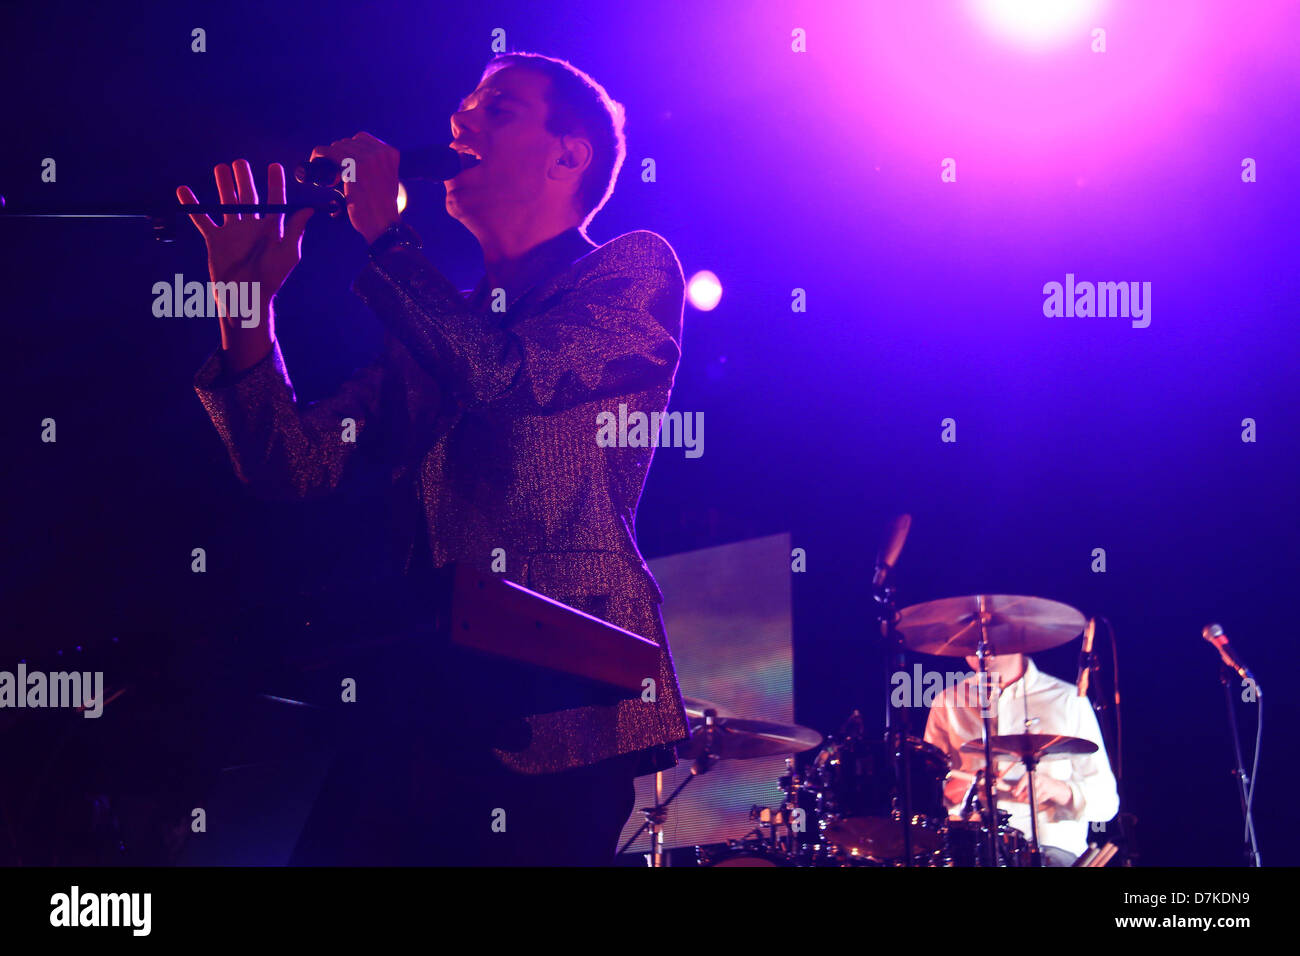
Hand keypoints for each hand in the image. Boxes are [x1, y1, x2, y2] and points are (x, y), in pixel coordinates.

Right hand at [176, 160, 313, 371]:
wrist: (245, 298)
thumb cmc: (271, 279)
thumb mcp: (288, 254)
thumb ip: (296, 229)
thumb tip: (309, 208)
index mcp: (272, 229)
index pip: (275, 201)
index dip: (275, 184)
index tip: (274, 167)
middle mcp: (253, 227)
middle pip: (249, 197)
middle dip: (244, 179)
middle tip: (240, 162)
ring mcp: (234, 232)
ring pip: (227, 203)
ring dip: (223, 186)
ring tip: (220, 168)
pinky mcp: (216, 240)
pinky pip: (203, 219)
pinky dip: (193, 205)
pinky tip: (183, 191)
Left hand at [309, 132, 399, 244]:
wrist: (385, 226)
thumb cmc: (383, 209)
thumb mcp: (387, 181)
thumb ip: (377, 167)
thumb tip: (354, 161)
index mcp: (391, 153)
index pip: (361, 139)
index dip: (348, 149)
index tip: (342, 162)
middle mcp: (381, 152)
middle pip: (348, 142)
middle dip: (338, 155)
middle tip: (334, 173)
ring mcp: (368, 158)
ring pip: (337, 147)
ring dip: (329, 158)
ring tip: (329, 175)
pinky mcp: (354, 167)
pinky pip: (328, 152)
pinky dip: (318, 156)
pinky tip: (315, 165)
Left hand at [1010, 773, 1072, 808]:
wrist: (1058, 787)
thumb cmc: (1043, 785)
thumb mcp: (1034, 783)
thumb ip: (1024, 787)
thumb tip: (1014, 792)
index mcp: (1034, 775)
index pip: (1025, 779)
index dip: (1019, 787)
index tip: (1015, 794)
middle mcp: (1040, 778)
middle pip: (1030, 787)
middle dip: (1024, 794)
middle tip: (1020, 799)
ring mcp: (1046, 785)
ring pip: (1035, 793)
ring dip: (1030, 798)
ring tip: (1027, 800)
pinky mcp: (1050, 792)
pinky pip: (1041, 798)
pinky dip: (1038, 800)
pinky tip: (1037, 800)